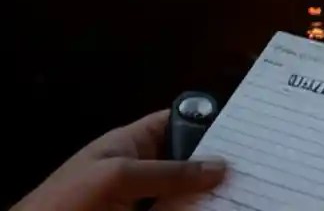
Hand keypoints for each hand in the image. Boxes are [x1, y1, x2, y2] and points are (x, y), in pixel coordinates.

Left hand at [13, 109, 227, 210]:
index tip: (243, 130)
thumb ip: (169, 171)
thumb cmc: (69, 202)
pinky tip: (225, 210)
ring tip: (247, 194)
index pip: (174, 122)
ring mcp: (141, 203)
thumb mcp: (120, 177)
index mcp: (129, 145)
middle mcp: (139, 172)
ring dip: (209, 197)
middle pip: (186, 163)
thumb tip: (219, 165)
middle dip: (214, 165)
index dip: (205, 121)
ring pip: (184, 197)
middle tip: (254, 168)